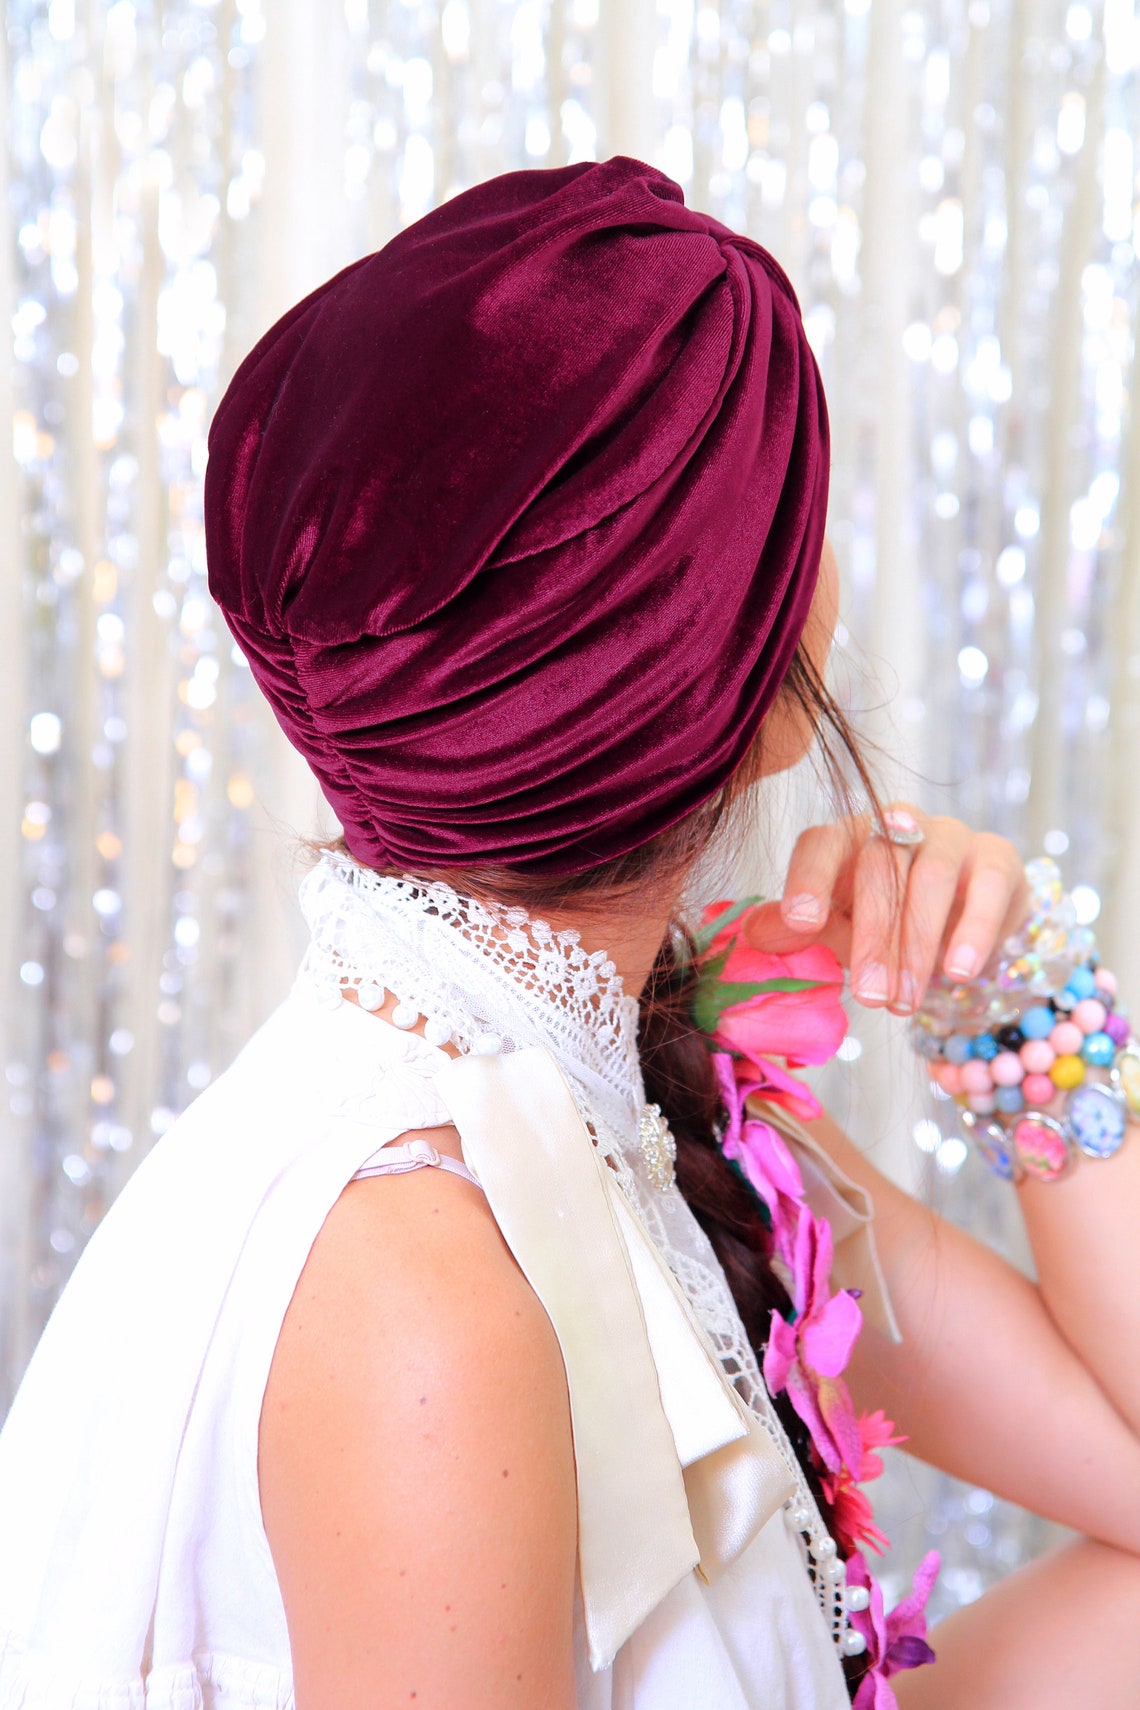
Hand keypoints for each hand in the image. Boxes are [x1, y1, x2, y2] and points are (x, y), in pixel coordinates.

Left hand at [742, 806, 1029, 1015]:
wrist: (958, 925)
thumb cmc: (882, 922)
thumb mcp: (834, 930)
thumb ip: (794, 931)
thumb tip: (752, 935)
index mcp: (845, 837)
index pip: (821, 844)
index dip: (809, 880)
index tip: (801, 922)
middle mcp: (895, 824)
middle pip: (878, 868)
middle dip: (872, 937)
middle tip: (869, 995)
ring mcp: (948, 835)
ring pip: (930, 878)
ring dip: (917, 946)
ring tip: (905, 1002)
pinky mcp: (995, 857)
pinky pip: (987, 886)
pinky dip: (973, 930)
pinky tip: (959, 972)